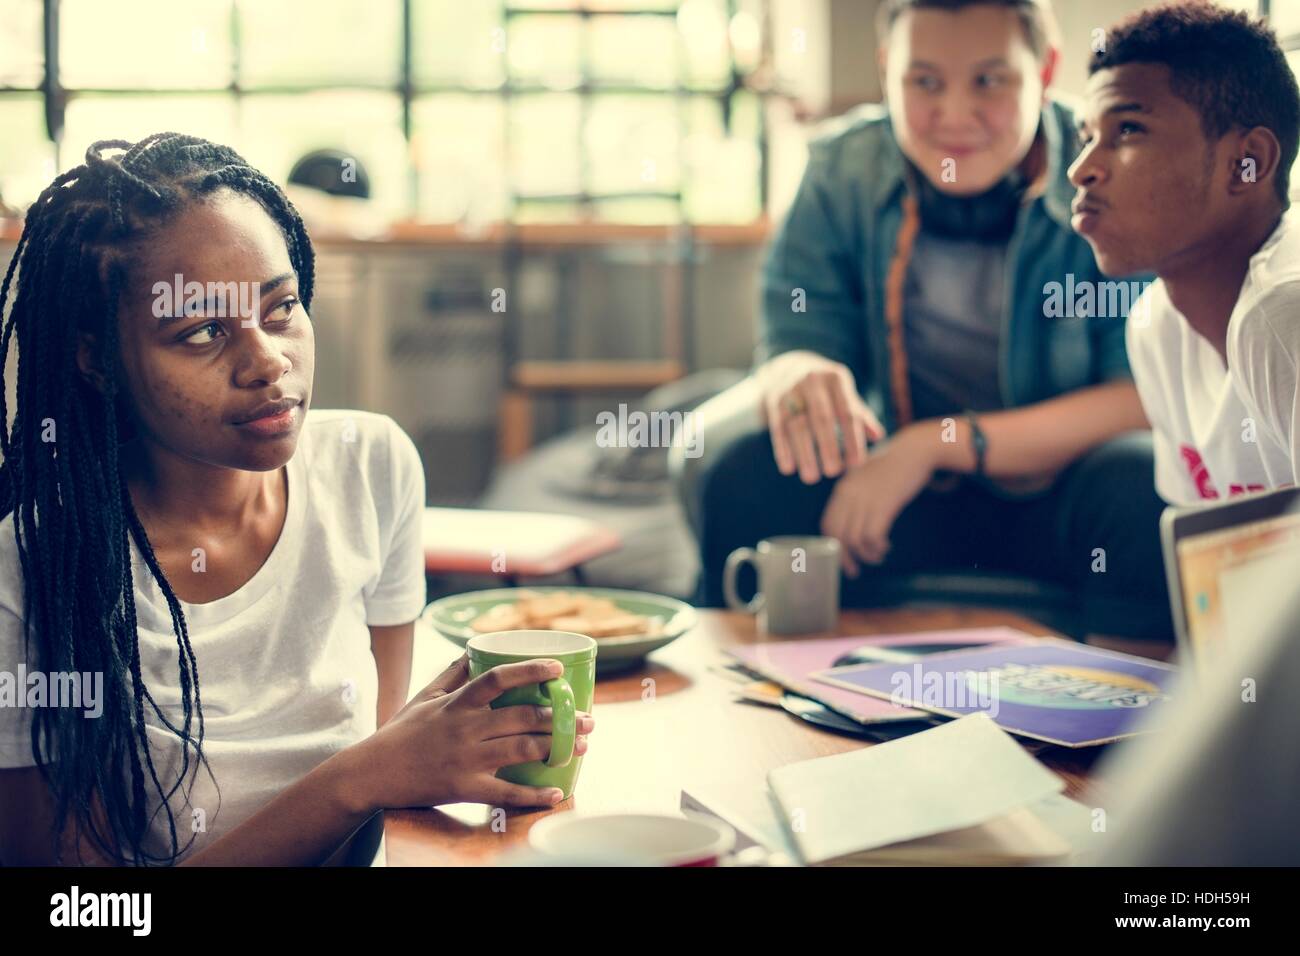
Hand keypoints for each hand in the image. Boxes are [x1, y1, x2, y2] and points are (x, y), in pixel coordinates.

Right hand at [353, 654, 594, 810]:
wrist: (373, 772)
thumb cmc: (400, 731)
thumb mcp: (425, 695)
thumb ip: (452, 673)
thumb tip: (472, 648)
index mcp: (458, 703)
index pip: (498, 678)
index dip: (530, 671)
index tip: (557, 669)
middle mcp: (465, 728)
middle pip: (522, 717)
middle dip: (560, 717)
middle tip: (588, 718)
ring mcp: (466, 759)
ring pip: (521, 751)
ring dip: (556, 748)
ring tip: (581, 745)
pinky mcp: (463, 788)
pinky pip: (505, 793)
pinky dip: (534, 795)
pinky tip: (557, 792)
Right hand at [756, 350, 884, 483]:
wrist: (789, 366)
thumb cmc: (825, 388)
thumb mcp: (844, 394)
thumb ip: (860, 415)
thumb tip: (878, 436)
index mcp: (836, 379)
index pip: (847, 412)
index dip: (853, 439)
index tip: (857, 464)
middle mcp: (812, 381)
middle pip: (822, 418)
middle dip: (828, 447)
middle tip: (833, 472)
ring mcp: (790, 389)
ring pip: (797, 425)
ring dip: (804, 453)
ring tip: (810, 477)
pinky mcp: (773, 400)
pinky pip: (777, 428)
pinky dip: (782, 449)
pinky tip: (788, 468)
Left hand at [819, 423, 937, 574]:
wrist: (916, 448)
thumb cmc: (894, 464)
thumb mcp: (866, 476)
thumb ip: (856, 495)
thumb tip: (852, 524)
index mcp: (842, 488)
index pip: (827, 524)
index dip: (833, 545)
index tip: (842, 558)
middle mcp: (849, 494)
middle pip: (837, 536)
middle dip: (845, 558)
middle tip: (854, 571)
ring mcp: (865, 499)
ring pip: (854, 540)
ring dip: (865, 555)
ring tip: (877, 556)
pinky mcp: (884, 504)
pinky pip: (872, 536)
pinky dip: (876, 547)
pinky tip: (884, 547)